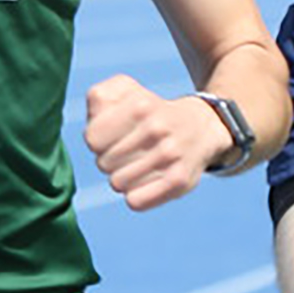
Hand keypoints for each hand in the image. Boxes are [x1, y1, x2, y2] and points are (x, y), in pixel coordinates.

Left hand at [84, 75, 233, 210]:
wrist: (200, 127)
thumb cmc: (150, 111)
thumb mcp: (125, 90)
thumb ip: (98, 98)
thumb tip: (93, 130)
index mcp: (139, 105)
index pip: (93, 139)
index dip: (97, 141)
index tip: (111, 137)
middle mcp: (156, 129)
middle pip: (103, 163)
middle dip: (109, 159)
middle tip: (126, 151)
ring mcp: (170, 155)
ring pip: (117, 183)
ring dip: (122, 177)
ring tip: (136, 164)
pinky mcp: (180, 181)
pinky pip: (136, 201)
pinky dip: (135, 196)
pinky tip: (145, 182)